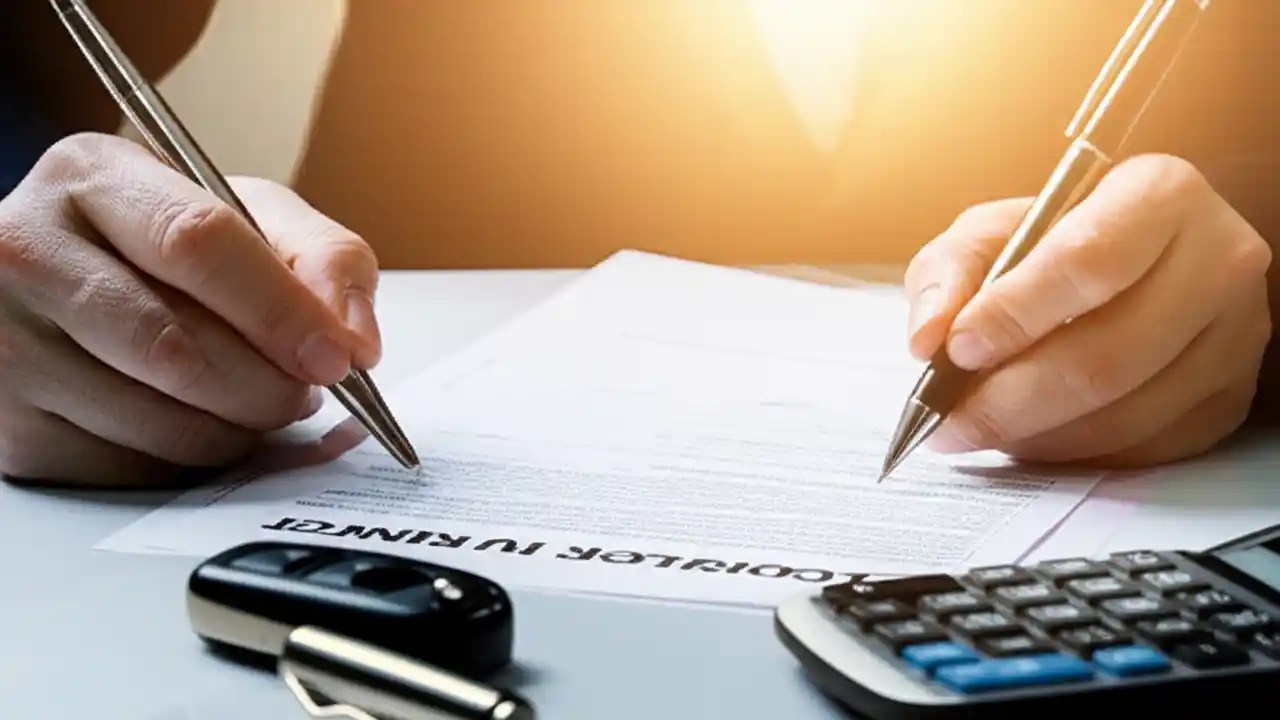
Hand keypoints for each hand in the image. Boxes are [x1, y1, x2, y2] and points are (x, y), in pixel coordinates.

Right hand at [0, 133, 380, 484]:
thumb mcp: (252, 216)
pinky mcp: (10, 425)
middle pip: (177, 345)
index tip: (338, 356)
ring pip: (157, 417)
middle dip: (271, 383)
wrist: (70, 280)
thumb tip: (355, 338)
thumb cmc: (167, 247)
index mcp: (94, 174)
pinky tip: (199, 418)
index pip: (197, 243)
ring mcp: (6, 343)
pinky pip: (132, 465)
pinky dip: (193, 456)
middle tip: (308, 388)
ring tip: (260, 398)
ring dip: (240, 426)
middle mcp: (27, 250)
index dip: (281, 310)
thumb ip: (324, 259)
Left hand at [904, 154, 1272, 466]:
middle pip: (1107, 355)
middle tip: (950, 418)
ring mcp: (1234, 336)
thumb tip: (928, 338)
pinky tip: (1030, 436)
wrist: (1132, 266)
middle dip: (1011, 399)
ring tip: (978, 428)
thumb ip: (948, 273)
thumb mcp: (990, 233)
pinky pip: (1144, 448)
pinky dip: (1072, 452)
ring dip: (1035, 434)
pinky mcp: (1230, 398)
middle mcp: (1218, 260)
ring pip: (1125, 412)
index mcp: (1159, 194)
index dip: (1016, 313)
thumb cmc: (1055, 244)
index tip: (958, 348)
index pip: (1089, 261)